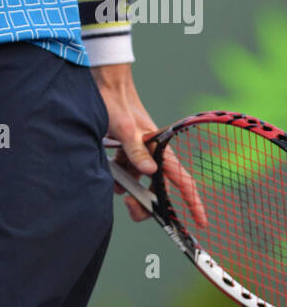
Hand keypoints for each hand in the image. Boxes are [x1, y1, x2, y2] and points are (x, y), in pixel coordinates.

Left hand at [95, 63, 207, 227]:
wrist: (103, 84)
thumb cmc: (117, 102)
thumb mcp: (124, 127)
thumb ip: (135, 150)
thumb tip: (150, 172)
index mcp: (160, 149)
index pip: (182, 180)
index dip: (193, 202)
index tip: (201, 222)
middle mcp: (152, 153)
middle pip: (157, 189)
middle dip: (148, 204)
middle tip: (132, 209)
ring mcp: (139, 153)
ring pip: (139, 183)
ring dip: (129, 190)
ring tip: (116, 184)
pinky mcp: (126, 151)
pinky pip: (126, 173)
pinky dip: (118, 178)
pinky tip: (110, 171)